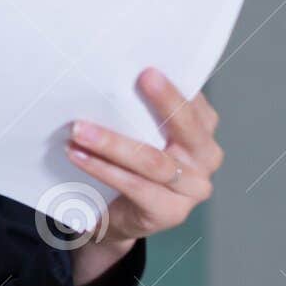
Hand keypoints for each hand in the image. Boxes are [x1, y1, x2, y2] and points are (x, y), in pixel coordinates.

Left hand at [64, 65, 222, 246]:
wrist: (117, 215)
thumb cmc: (129, 164)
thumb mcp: (140, 133)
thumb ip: (141, 111)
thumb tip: (113, 77)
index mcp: (203, 131)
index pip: (194, 104)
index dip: (173, 87)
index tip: (146, 69)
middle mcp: (206, 158)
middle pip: (186, 128)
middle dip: (162, 102)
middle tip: (136, 81)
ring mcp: (192, 189)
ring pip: (153, 160)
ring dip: (111, 142)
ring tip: (79, 129)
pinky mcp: (170, 212)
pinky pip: (135, 186)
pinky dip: (103, 169)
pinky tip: (78, 155)